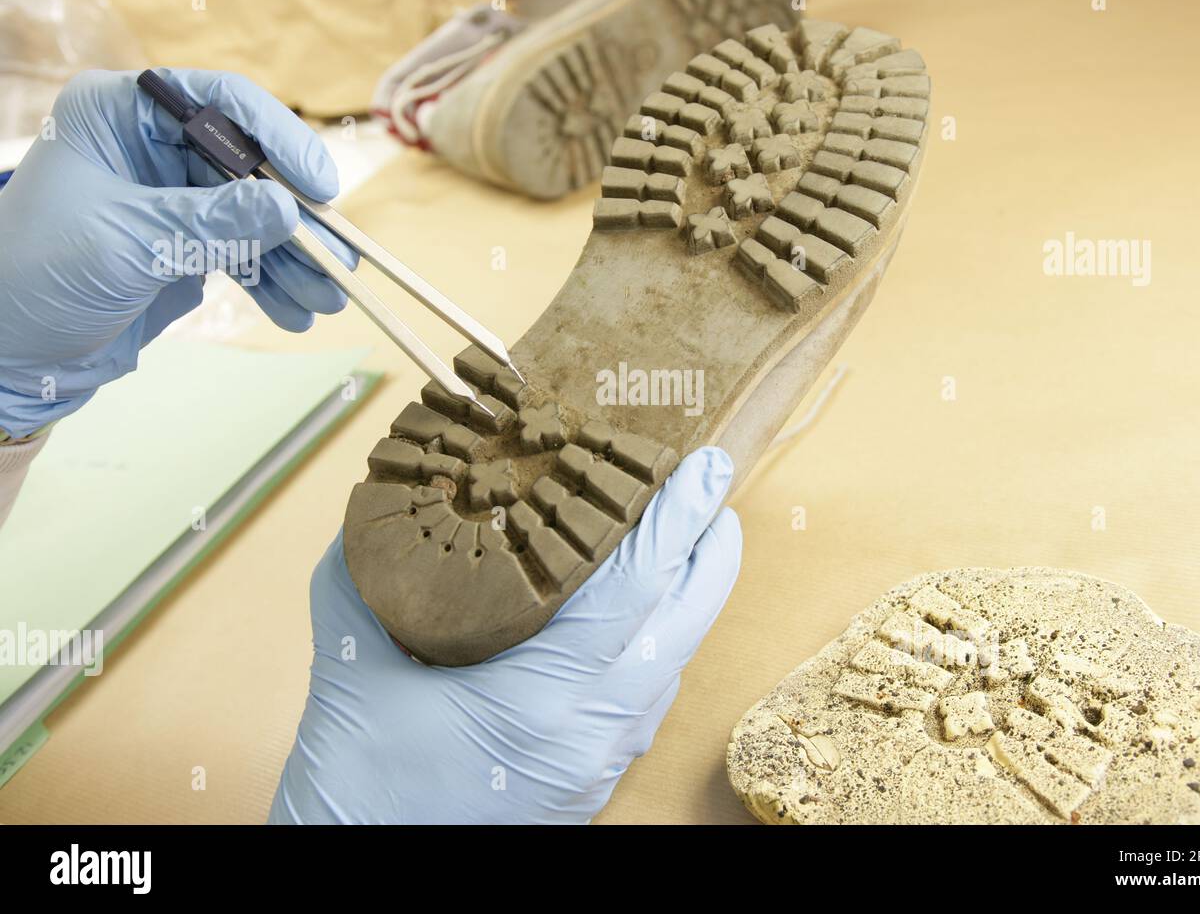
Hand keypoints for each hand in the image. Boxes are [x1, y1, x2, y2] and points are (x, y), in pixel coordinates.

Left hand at [0, 68, 356, 436]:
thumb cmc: (35, 278)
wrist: (6, 353)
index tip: (319, 188)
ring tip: (326, 301)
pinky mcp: (182, 245)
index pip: (220, 105)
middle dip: (297, 220)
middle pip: (251, 167)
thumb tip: (292, 210)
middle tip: (340, 261)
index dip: (279, 140)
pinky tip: (296, 313)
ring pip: (254, 216)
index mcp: (121, 116)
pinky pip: (243, 253)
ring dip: (294, 261)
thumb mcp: (127, 245)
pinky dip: (271, 283)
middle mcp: (151, 147)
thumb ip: (210, 224)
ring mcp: (171, 198)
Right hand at [269, 447, 741, 823]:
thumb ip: (357, 579)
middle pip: (680, 632)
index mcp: (537, 701)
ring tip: (679, 545)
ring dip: (683, 604)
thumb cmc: (351, 784)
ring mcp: (592, 768)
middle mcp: (584, 737)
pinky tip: (636, 621)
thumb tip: (373, 504)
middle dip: (707, 558)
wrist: (353, 869)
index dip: (675, 524)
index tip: (705, 470)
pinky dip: (654, 650)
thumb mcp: (347, 667)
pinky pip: (644, 706)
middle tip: (711, 497)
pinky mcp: (586, 785)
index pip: (633, 594)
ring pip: (667, 671)